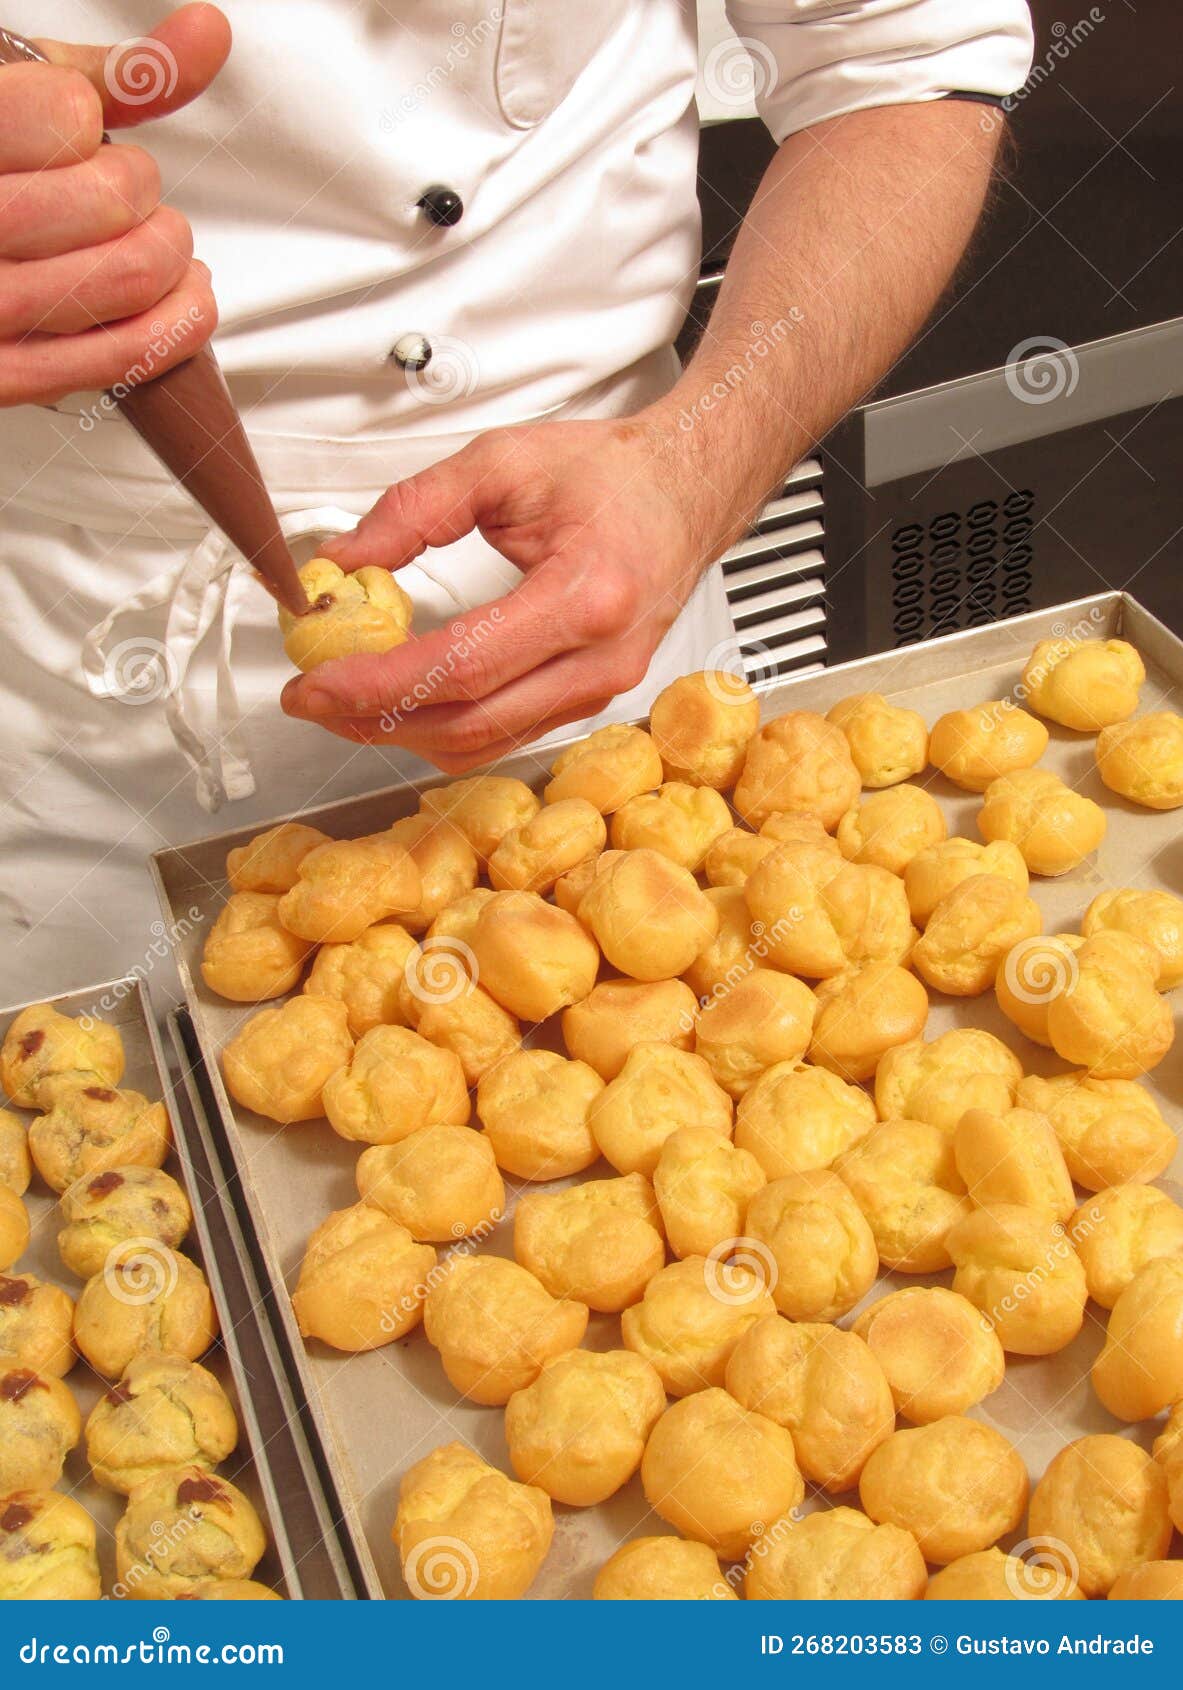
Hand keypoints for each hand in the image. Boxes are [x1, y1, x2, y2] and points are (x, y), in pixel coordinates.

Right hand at [0, 4, 229, 405]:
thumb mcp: (15, 95)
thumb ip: (113, 75)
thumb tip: (209, 32)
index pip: (68, 116)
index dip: (85, 118)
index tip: (72, 128)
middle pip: (111, 198)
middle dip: (137, 184)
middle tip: (122, 187)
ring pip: (130, 275)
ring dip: (169, 251)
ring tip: (158, 238)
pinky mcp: (6, 377)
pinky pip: (127, 353)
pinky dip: (180, 320)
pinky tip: (186, 292)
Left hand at [280, 416, 715, 770]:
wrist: (686, 491)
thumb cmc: (613, 476)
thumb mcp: (503, 462)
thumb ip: (414, 508)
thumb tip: (344, 561)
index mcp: (587, 596)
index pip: (465, 666)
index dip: (380, 684)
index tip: (318, 682)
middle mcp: (601, 659)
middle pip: (470, 722)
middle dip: (375, 720)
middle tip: (310, 699)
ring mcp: (601, 689)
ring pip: (485, 742)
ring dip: (403, 732)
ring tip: (344, 703)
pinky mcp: (590, 701)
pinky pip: (506, 735)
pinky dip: (443, 727)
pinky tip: (402, 704)